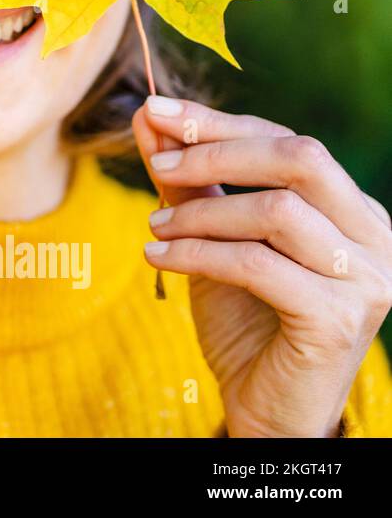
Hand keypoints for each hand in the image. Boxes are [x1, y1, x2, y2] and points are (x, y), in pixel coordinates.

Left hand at [132, 96, 391, 437]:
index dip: (219, 122)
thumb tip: (148, 116)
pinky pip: (258, 266)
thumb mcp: (212, 236)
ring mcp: (364, 279)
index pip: (288, 141)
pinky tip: (157, 258)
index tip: (154, 110)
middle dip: (216, 151)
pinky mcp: (336, 321)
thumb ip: (189, 178)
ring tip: (153, 226)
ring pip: (276, 213)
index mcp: (351, 208)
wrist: (267, 406)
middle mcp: (372, 236)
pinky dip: (198, 254)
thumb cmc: (245, 318)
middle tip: (156, 163)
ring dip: (200, 212)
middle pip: (299, 160)